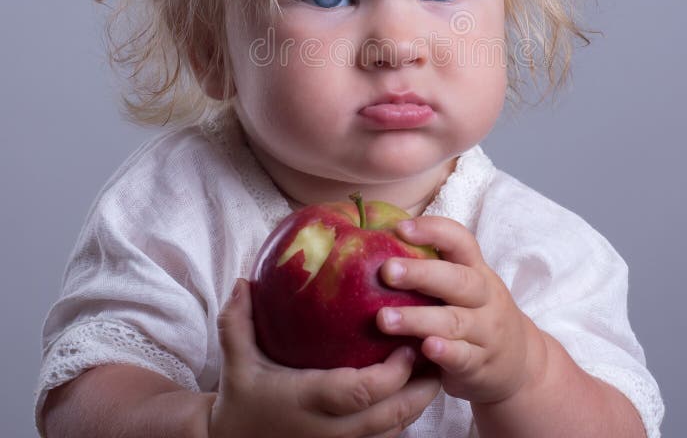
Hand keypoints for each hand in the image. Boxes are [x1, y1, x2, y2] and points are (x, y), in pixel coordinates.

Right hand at [211, 278, 441, 437]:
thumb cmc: (241, 397)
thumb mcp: (235, 359)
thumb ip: (237, 319)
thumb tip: (242, 279)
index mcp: (308, 400)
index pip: (360, 391)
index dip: (392, 372)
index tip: (410, 344)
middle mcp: (330, 430)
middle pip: (390, 416)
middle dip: (421, 388)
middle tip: (437, 350)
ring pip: (395, 431)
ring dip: (418, 402)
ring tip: (435, 365)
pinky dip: (404, 416)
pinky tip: (414, 388)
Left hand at [376, 217, 546, 404]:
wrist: (519, 363)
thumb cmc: (476, 312)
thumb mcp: (465, 285)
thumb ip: (434, 265)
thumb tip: (381, 238)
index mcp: (476, 270)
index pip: (461, 241)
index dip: (433, 231)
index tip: (400, 228)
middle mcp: (484, 297)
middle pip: (456, 280)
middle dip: (420, 274)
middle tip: (386, 271)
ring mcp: (485, 331)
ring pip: (453, 321)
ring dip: (417, 319)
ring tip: (384, 318)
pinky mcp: (480, 364)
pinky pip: (463, 357)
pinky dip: (445, 352)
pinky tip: (424, 348)